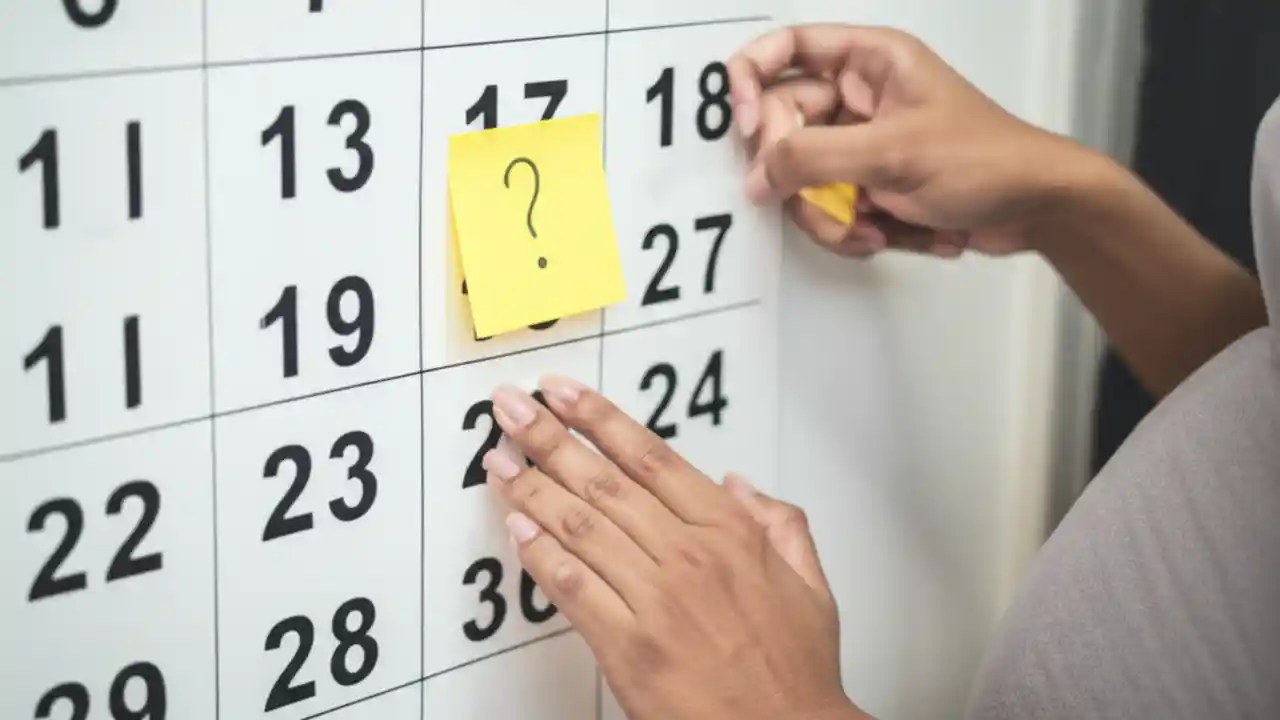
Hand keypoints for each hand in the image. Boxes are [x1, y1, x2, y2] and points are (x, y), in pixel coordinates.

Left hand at [480, 377, 867, 719]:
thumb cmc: (795, 672)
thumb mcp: (810, 585)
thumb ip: (780, 523)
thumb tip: (740, 484)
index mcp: (731, 533)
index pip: (651, 456)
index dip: (600, 418)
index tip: (563, 393)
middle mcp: (689, 556)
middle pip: (603, 480)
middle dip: (547, 437)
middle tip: (510, 408)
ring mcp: (655, 600)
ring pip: (580, 526)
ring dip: (531, 488)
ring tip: (498, 461)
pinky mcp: (627, 646)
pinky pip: (572, 588)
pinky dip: (540, 555)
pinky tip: (517, 529)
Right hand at [728, 24, 1086, 257]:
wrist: (1036, 209)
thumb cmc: (981, 160)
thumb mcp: (893, 155)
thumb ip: (814, 160)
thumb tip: (756, 178)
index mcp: (869, 61)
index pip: (785, 49)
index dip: (751, 82)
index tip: (746, 128)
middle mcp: (858, 97)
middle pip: (785, 127)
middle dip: (801, 177)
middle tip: (826, 200)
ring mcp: (861, 145)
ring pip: (802, 178)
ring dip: (829, 214)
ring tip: (872, 229)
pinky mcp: (867, 185)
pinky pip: (828, 206)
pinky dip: (849, 229)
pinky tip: (887, 236)